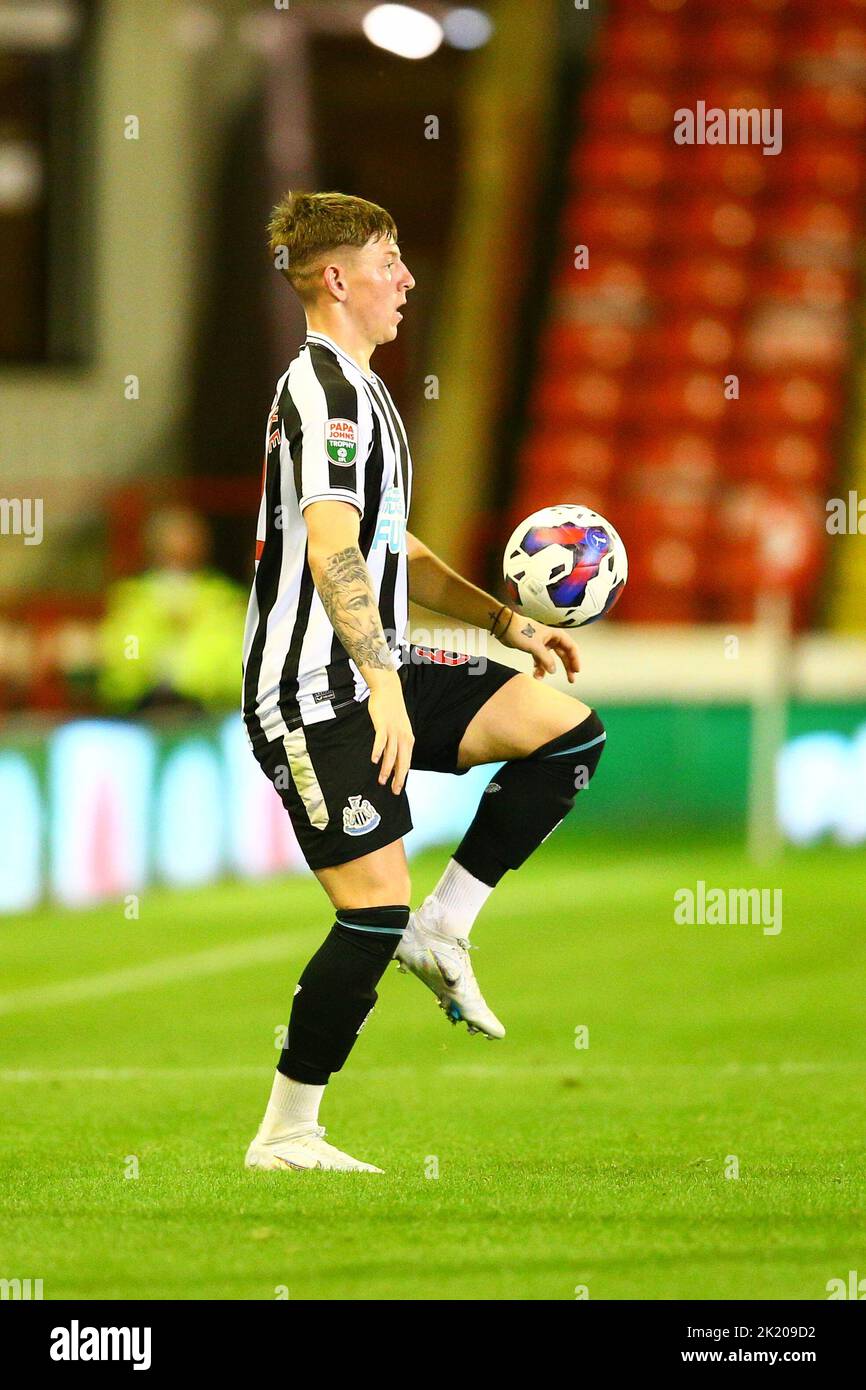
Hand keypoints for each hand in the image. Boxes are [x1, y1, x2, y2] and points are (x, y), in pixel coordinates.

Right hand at [367, 672, 414, 793]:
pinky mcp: (383, 725)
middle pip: (402, 761)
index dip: (402, 776)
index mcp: (408, 739)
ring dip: (387, 768)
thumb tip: (393, 759)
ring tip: (382, 780)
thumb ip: (396, 743)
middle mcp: (403, 737)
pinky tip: (374, 760)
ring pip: (392, 754)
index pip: (406, 762)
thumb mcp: (399, 729)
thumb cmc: (392, 711)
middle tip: (393, 791)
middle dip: (398, 778)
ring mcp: (393, 731)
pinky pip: (381, 741)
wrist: (389, 691)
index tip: (398, 789)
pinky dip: (378, 751)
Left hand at [500, 611, 580, 682]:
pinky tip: (535, 674)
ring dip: (548, 669)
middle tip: (571, 679)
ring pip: (551, 659)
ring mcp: (542, 644)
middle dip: (567, 667)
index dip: (575, 659)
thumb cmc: (520, 630)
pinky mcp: (534, 648)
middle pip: (564, 654)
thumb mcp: (535, 646)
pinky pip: (540, 661)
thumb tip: (553, 671)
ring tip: (543, 678)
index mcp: (555, 635)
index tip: (576, 671)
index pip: (571, 647)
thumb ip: (546, 659)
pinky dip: (538, 668)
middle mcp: (551, 639)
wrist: (504, 626)